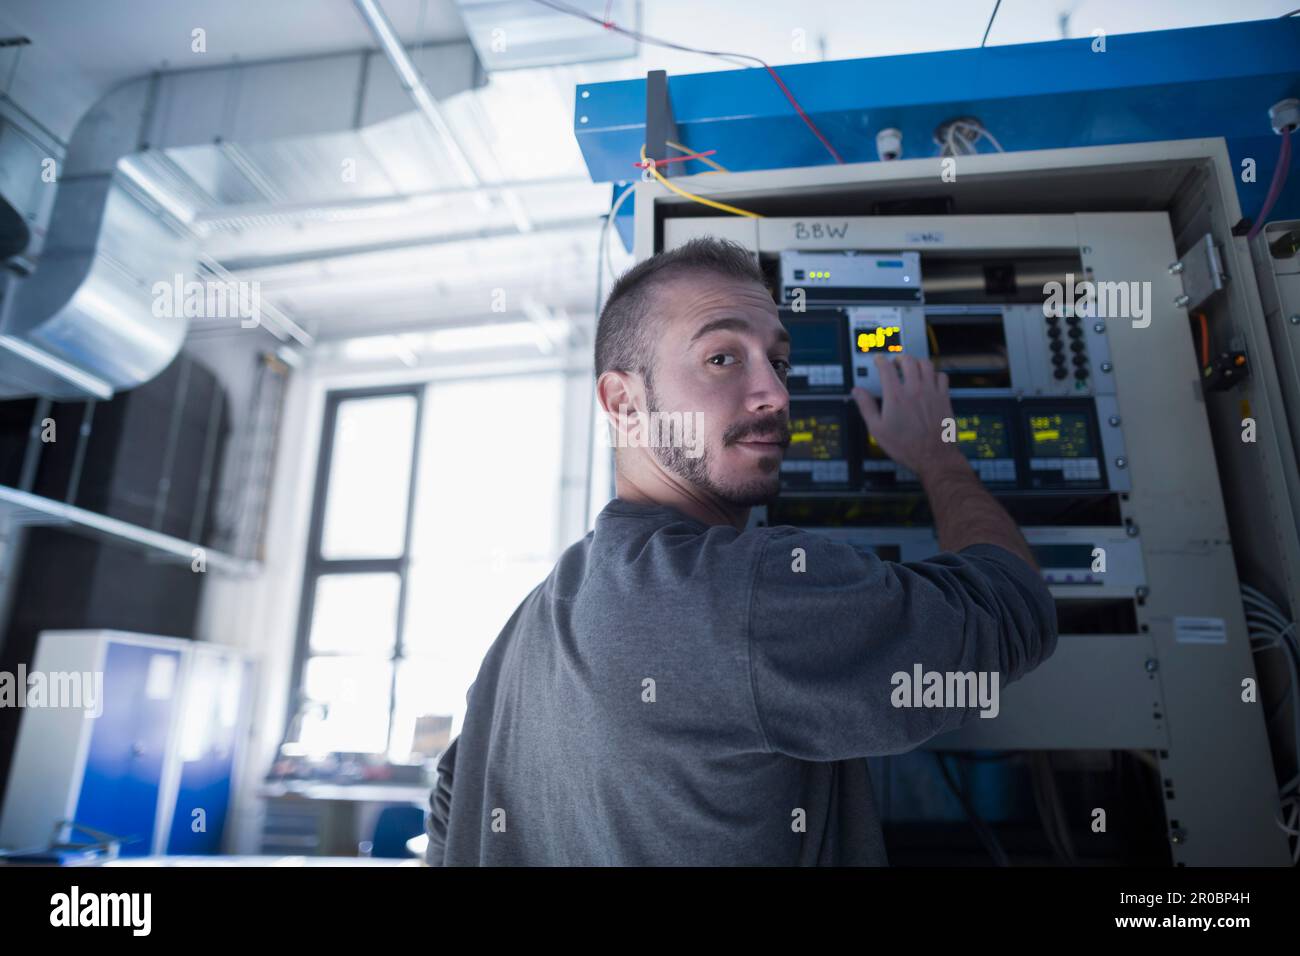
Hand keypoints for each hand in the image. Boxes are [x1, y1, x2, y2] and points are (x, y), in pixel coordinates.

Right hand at [851, 354, 966, 477]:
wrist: (933, 456)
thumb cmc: (906, 446)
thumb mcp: (877, 430)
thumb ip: (866, 407)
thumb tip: (857, 392)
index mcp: (895, 396)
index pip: (886, 368)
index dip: (880, 361)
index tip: (879, 361)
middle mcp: (914, 390)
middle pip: (908, 360)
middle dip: (900, 358)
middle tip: (896, 362)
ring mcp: (931, 392)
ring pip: (926, 364)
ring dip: (917, 362)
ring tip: (912, 367)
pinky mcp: (944, 398)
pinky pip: (942, 376)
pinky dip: (935, 374)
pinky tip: (930, 379)